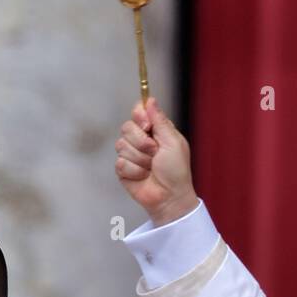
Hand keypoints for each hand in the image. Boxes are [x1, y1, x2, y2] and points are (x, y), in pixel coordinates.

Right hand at [115, 97, 198, 225]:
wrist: (170, 197)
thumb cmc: (176, 171)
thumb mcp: (173, 142)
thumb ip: (160, 121)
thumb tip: (150, 99)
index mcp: (155, 130)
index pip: (138, 111)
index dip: (139, 116)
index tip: (147, 126)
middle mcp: (141, 140)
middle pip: (126, 127)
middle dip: (142, 142)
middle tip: (155, 153)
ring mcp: (131, 154)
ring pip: (121, 145)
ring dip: (140, 159)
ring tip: (151, 168)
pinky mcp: (123, 169)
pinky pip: (120, 163)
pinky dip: (134, 171)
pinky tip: (143, 176)